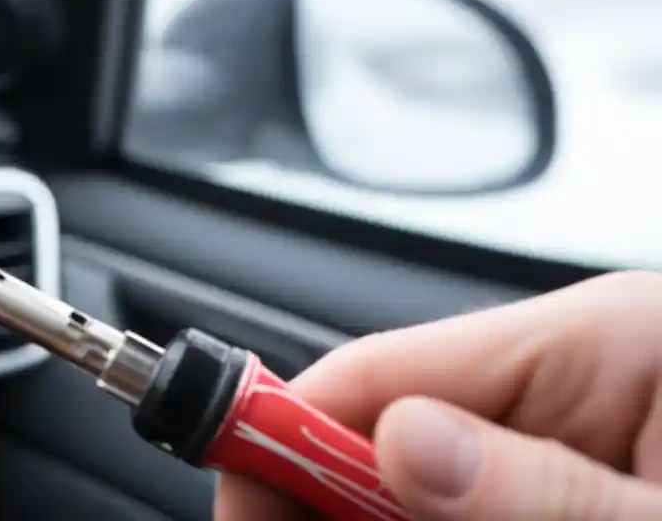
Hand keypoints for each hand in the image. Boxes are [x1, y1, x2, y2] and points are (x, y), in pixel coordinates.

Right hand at [216, 271, 661, 519]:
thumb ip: (540, 485)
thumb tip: (401, 444)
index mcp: (601, 339)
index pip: (384, 368)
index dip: (286, 435)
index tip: (240, 499)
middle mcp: (576, 372)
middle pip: (389, 429)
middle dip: (327, 499)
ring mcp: (577, 428)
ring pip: (420, 481)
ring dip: (373, 520)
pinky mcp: (573, 477)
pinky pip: (464, 499)